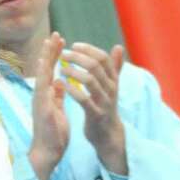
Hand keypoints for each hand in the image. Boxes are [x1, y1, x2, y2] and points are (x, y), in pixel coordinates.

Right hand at [28, 32, 70, 179]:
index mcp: (47, 94)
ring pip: (42, 76)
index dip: (56, 56)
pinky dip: (45, 78)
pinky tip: (48, 67)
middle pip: (45, 69)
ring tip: (49, 44)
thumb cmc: (53, 133)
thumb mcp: (57, 110)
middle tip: (56, 34)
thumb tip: (59, 82)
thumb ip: (57, 96)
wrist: (47, 152)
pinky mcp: (42, 108)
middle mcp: (41, 95)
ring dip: (45, 59)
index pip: (51, 71)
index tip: (61, 40)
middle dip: (51, 51)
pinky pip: (43, 90)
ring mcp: (40, 101)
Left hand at [60, 41, 126, 173]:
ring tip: (61, 70)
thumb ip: (115, 67)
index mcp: (113, 80)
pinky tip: (61, 85)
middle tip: (62, 54)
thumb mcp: (112, 85)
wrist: (107, 134)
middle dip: (78, 58)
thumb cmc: (106, 105)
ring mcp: (104, 101)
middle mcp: (111, 88)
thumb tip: (119, 46)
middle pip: (96, 66)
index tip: (73, 45)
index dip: (88, 49)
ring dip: (73, 72)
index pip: (103, 58)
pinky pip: (84, 99)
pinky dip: (72, 90)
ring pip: (90, 81)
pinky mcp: (96, 114)